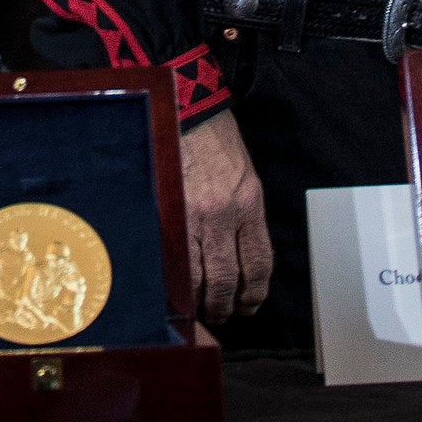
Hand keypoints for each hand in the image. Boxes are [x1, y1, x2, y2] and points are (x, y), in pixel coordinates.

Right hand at [177, 110, 274, 322]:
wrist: (186, 107)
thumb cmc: (217, 140)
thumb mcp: (245, 177)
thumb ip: (244, 217)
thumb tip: (237, 256)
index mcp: (249, 205)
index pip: (258, 264)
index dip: (254, 293)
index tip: (249, 305)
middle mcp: (223, 215)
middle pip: (227, 279)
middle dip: (224, 305)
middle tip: (221, 314)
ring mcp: (190, 215)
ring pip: (195, 275)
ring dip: (196, 299)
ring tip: (195, 307)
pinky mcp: (163, 211)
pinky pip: (169, 256)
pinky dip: (171, 277)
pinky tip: (171, 286)